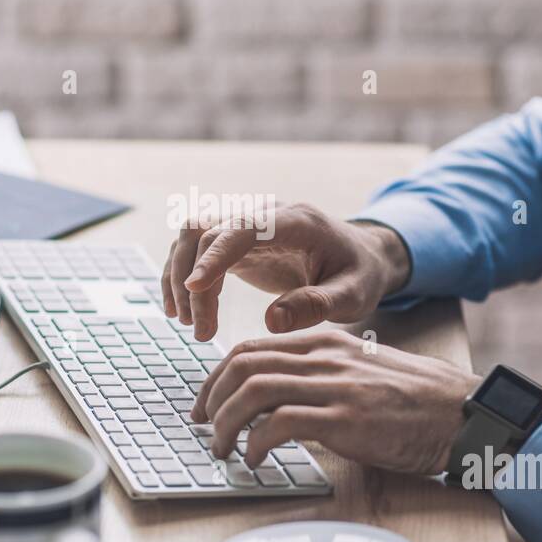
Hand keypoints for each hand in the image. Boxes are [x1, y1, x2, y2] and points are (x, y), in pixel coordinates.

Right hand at [161, 202, 411, 341]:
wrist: (361, 256)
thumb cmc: (359, 274)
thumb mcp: (353, 295)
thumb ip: (317, 306)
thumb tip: (271, 322)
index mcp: (296, 221)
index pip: (243, 228)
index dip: (214, 255)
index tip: (194, 288)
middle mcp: (264, 213)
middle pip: (207, 230)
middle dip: (194, 281)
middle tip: (199, 329)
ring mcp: (247, 223)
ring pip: (192, 235)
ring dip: (180, 277)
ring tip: (188, 324)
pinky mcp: (236, 241)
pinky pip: (195, 249)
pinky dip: (181, 277)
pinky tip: (181, 311)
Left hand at [192, 330, 480, 474]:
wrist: (462, 412)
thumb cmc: (412, 400)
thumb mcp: (359, 371)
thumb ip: (318, 375)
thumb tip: (271, 400)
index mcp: (323, 342)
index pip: (249, 349)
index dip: (216, 379)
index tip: (205, 405)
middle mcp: (323, 357)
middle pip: (242, 365)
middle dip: (210, 399)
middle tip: (202, 429)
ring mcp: (334, 385)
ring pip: (253, 391)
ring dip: (225, 424)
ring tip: (222, 449)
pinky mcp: (346, 418)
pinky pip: (281, 424)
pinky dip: (257, 443)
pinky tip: (257, 459)